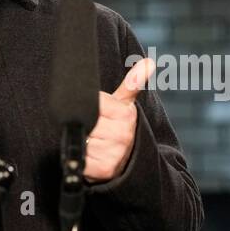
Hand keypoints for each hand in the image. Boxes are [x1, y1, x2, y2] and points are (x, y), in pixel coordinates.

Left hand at [84, 58, 155, 181]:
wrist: (127, 163)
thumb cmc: (119, 129)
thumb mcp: (125, 106)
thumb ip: (132, 83)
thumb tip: (149, 62)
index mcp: (125, 115)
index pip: (92, 104)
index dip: (90, 108)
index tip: (100, 116)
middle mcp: (122, 134)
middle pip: (84, 122)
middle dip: (85, 126)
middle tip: (96, 132)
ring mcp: (114, 153)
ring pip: (80, 139)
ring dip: (81, 142)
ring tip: (93, 144)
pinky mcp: (103, 168)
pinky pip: (80, 158)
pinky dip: (80, 159)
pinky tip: (90, 157)